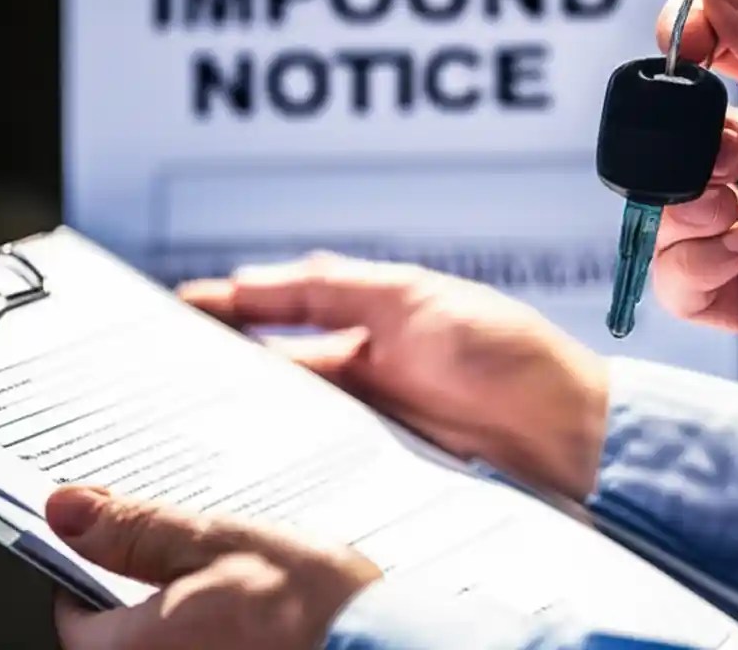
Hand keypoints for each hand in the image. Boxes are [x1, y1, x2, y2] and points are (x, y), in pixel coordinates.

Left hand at [47, 485, 380, 649]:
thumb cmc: (310, 609)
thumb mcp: (220, 543)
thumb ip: (137, 529)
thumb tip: (66, 508)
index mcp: (132, 648)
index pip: (74, 613)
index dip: (100, 569)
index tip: (136, 544)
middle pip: (122, 637)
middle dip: (153, 596)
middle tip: (207, 563)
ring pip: (171, 646)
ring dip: (192, 618)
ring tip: (247, 592)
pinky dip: (223, 637)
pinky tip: (263, 623)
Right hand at [179, 255, 609, 501]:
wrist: (570, 435)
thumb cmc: (509, 355)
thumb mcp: (414, 299)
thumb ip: (335, 286)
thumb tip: (255, 277)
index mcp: (380, 317)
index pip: (289, 308)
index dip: (236, 306)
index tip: (179, 307)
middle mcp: (373, 366)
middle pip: (281, 362)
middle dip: (227, 360)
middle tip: (167, 364)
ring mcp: (378, 415)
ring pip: (295, 407)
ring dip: (250, 405)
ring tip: (191, 408)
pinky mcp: (387, 460)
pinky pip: (322, 449)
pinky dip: (285, 446)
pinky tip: (252, 450)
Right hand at [651, 0, 737, 424]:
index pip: (730, 58)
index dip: (694, 46)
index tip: (678, 44)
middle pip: (688, 141)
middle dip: (685, 144)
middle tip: (731, 155)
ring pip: (675, 211)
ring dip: (687, 206)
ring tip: (737, 210)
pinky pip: (682, 281)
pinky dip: (695, 265)